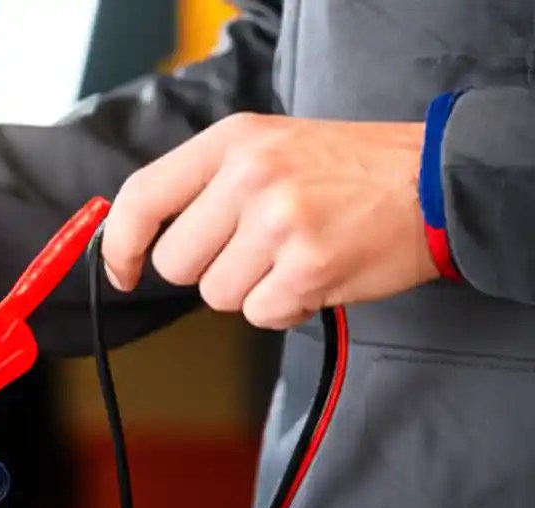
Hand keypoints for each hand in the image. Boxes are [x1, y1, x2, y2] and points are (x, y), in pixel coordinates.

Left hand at [100, 115, 439, 328]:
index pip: (142, 196)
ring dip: (251, 290)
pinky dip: (284, 307)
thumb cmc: (348, 169)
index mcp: (231, 142)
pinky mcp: (308, 266)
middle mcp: (250, 177)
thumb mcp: (269, 148)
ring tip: (293, 256)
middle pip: (176, 262)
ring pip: (216, 295)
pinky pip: (260, 314)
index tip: (123, 271)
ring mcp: (279, 222)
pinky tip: (314, 275)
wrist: (437, 180)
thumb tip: (143, 241)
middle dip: (209, 270)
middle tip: (256, 250)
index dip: (122, 244)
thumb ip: (207, 186)